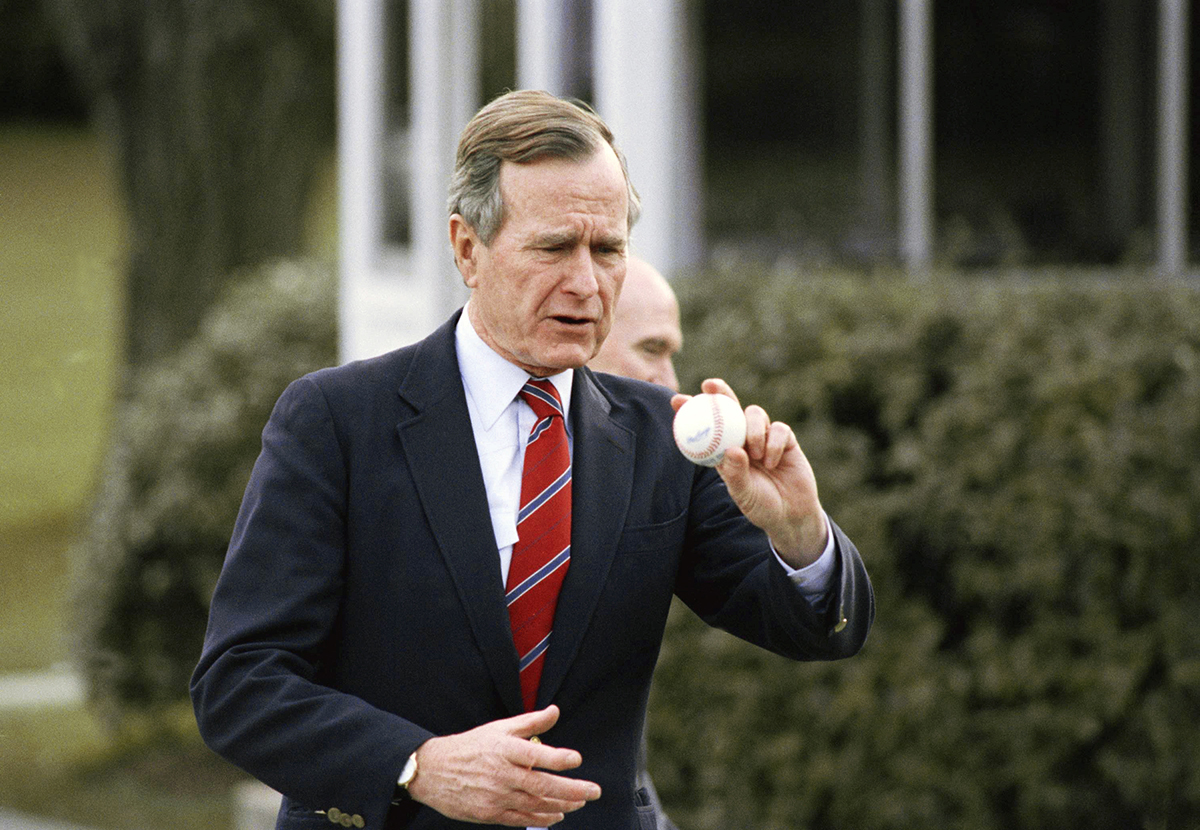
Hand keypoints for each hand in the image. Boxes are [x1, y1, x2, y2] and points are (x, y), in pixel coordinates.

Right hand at [407, 705, 600, 826]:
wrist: (433, 771)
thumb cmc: (469, 747)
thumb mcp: (499, 728)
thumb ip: (530, 722)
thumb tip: (555, 711)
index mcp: (504, 750)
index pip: (537, 755)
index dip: (559, 758)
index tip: (577, 759)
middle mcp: (501, 774)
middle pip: (542, 785)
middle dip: (572, 790)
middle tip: (594, 791)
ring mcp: (495, 796)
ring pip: (535, 805)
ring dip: (561, 805)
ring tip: (580, 802)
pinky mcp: (489, 814)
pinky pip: (521, 819)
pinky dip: (541, 819)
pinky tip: (557, 814)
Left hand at [671, 378, 827, 567]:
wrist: (791, 516)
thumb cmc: (761, 506)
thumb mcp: (744, 494)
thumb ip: (737, 474)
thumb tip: (731, 450)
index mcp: (724, 452)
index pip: (706, 427)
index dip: (691, 410)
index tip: (677, 400)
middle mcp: (742, 440)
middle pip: (730, 408)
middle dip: (720, 392)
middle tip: (710, 385)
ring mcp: (764, 438)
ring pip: (755, 414)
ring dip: (753, 431)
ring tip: (756, 455)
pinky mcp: (786, 440)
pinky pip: (779, 429)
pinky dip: (774, 443)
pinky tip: (772, 462)